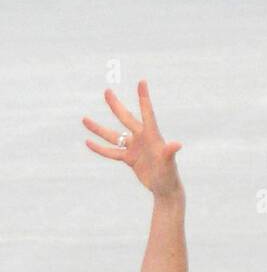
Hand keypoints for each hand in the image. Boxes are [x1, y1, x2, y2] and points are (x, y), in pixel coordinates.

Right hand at [82, 79, 182, 196]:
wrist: (165, 189)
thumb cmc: (169, 176)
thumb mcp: (169, 164)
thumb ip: (170, 153)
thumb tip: (177, 144)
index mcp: (152, 136)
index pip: (147, 113)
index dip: (144, 98)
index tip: (142, 82)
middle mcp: (142, 138)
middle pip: (126, 119)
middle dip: (115, 106)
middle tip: (107, 91)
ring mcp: (134, 148)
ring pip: (113, 136)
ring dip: (99, 129)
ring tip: (84, 119)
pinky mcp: (129, 158)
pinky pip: (112, 152)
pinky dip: (100, 148)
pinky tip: (88, 142)